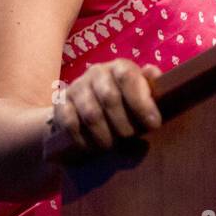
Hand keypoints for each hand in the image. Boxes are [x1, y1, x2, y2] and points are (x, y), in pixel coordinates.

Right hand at [49, 59, 163, 154]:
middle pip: (110, 99)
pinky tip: (93, 148)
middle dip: (124, 124)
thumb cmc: (125, 98)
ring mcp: (77, 87)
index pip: (128, 78)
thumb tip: (153, 73)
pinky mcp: (61, 103)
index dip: (142, 102)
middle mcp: (97, 72)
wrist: (86, 103)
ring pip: (91, 115)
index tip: (153, 124)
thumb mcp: (142, 90)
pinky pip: (70, 124)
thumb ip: (151, 84)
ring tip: (113, 146)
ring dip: (105, 135)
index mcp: (120, 67)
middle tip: (131, 138)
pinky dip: (84, 139)